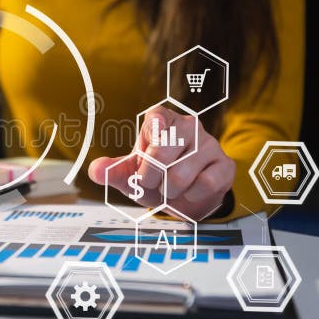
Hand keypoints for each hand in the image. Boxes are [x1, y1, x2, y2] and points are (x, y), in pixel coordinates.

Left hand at [88, 106, 235, 219]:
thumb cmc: (156, 177)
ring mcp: (209, 144)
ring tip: (170, 189)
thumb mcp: (131, 175)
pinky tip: (190, 192)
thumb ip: (112, 171)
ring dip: (169, 191)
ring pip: (181, 174)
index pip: (155, 120)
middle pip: (162, 153)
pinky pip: (206, 184)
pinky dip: (191, 196)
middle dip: (150, 178)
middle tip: (152, 184)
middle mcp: (188, 126)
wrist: (184, 198)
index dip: (148, 144)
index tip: (145, 156)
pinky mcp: (225, 165)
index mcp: (162, 120)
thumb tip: (94, 170)